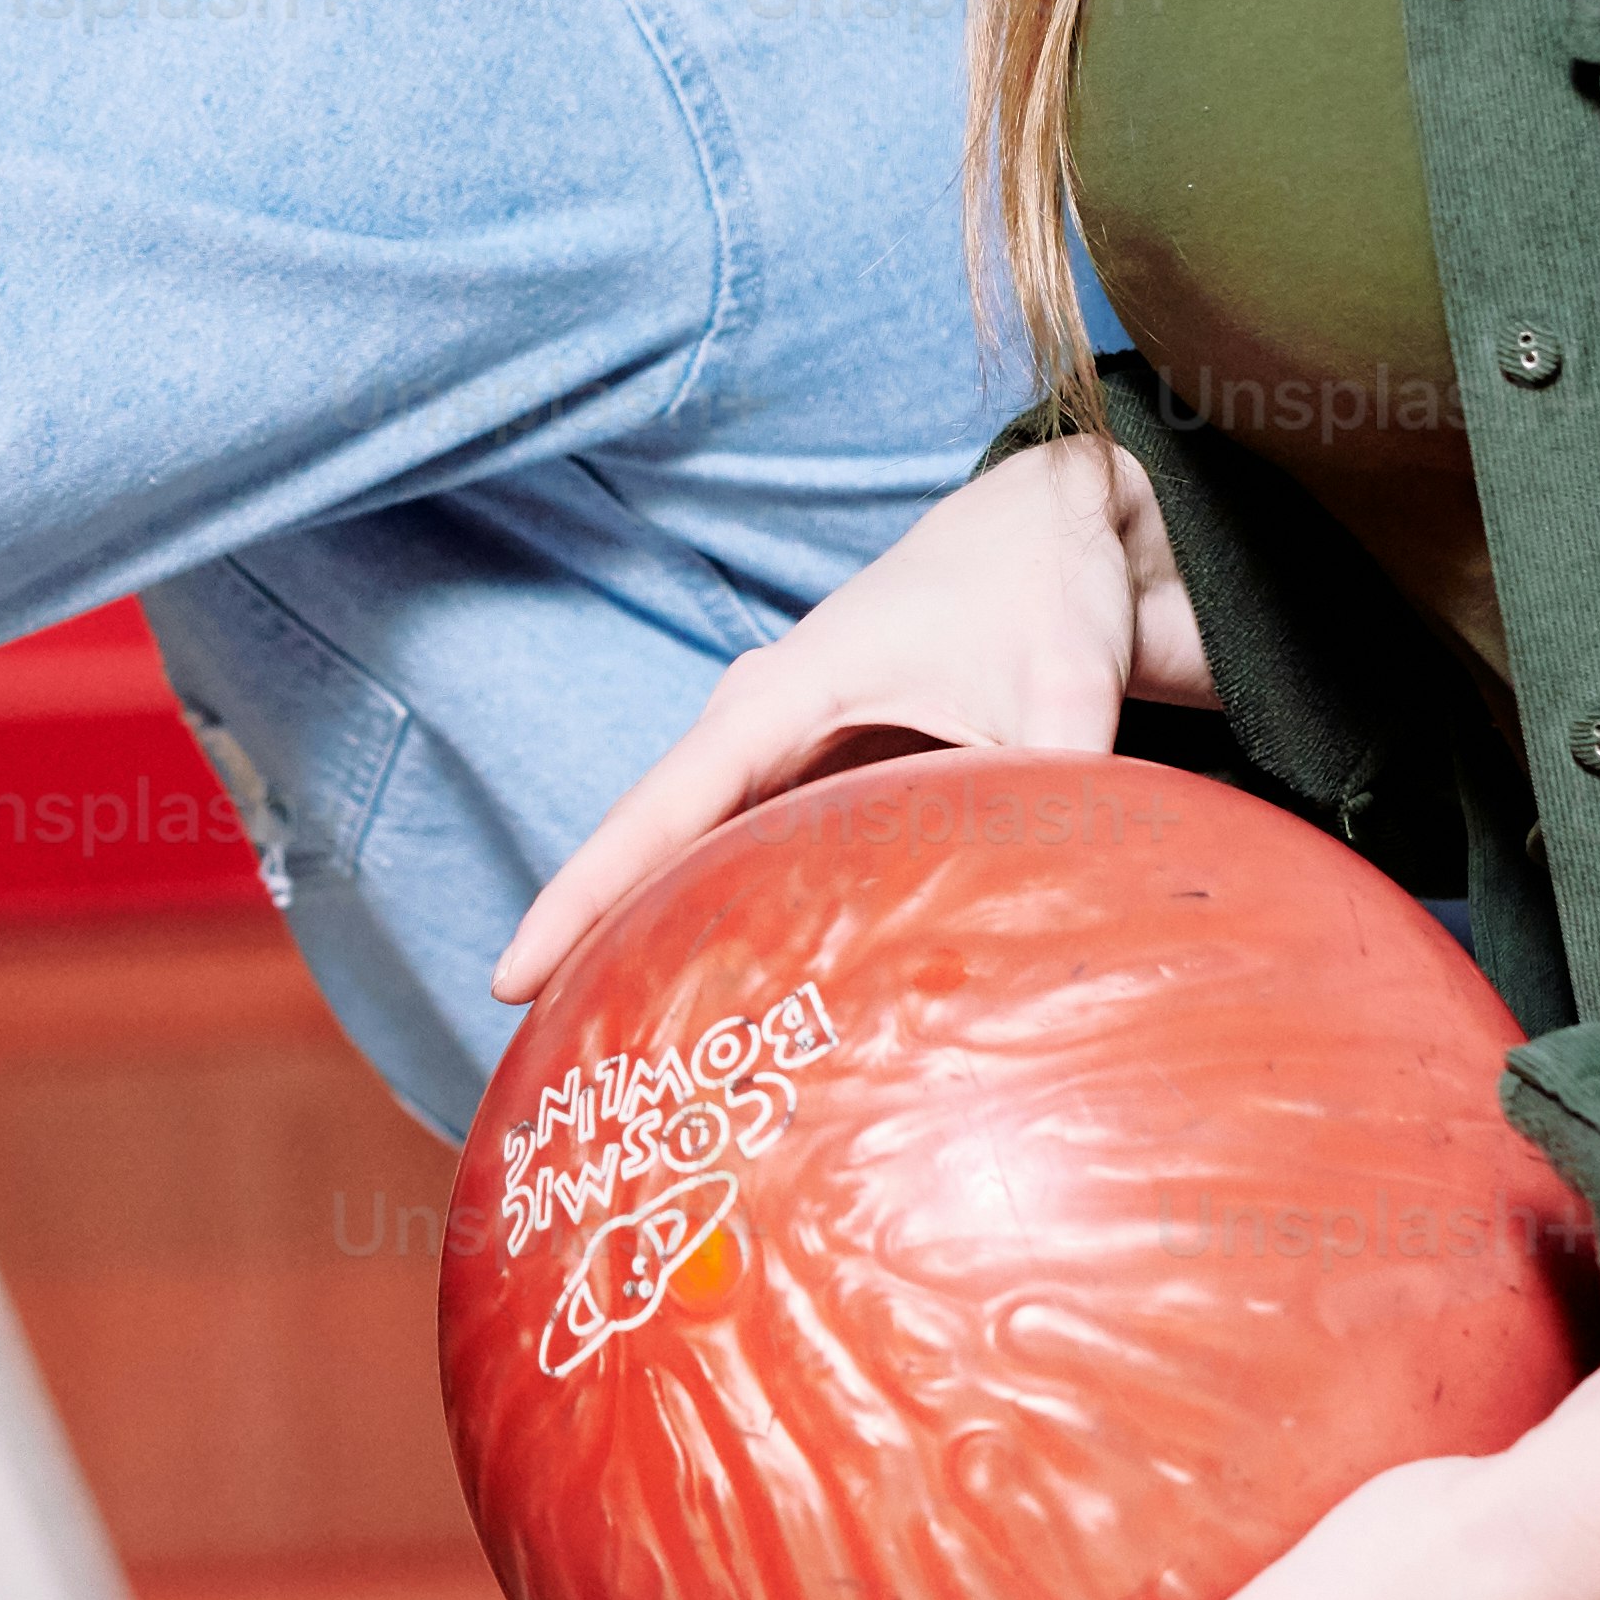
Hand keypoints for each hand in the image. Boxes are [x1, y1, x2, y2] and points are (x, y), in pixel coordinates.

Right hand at [498, 437, 1215, 1005]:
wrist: (1047, 528)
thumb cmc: (1042, 589)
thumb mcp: (1067, 689)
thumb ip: (1069, 793)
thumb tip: (1088, 910)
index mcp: (788, 693)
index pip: (663, 805)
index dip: (585, 893)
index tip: (511, 975)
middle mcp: (761, 722)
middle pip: (654, 847)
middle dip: (593, 945)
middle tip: (563, 1070)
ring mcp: (781, 749)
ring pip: (697, 858)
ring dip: (661, 942)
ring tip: (622, 1061)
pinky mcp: (816, 773)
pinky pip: (754, 857)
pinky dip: (733, 923)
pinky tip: (734, 1008)